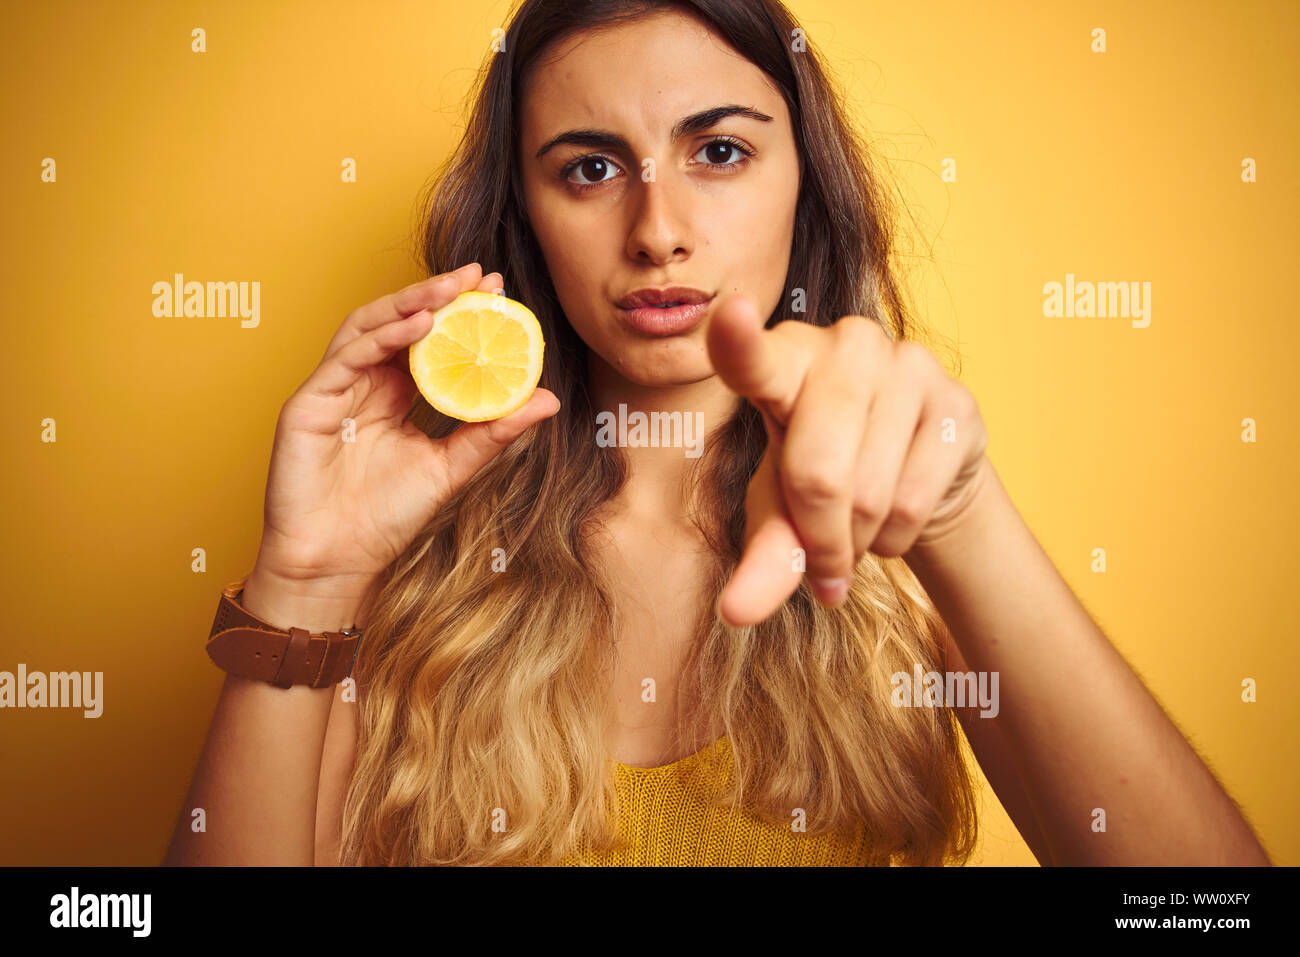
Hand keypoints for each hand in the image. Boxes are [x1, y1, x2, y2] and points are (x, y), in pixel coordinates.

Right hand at [252, 262, 560, 595]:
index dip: (458, 312)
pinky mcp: (308, 403)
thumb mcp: (452, 468)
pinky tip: (418, 325)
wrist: (335, 563)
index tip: (496, 290)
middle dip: (437, 294)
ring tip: (452, 289)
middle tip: (478, 275)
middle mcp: (362, 384)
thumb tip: (549, 399)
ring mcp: (333, 390)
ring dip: (410, 303)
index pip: (426, 339)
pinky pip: (345, 357)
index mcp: (393, 394)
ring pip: (368, 327)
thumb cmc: (385, 519)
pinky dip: (382, 336)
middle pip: (397, 322)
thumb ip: (494, 432)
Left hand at [706, 293, 988, 626]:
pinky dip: (896, 537)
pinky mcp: (957, 401)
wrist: (921, 474)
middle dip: (818, 543)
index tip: (728, 313)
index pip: (753, 355)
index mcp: (784, 358)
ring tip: (857, 533)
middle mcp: (846, 345)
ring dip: (858, 544)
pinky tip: (894, 520)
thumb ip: (763, 555)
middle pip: (817, 474)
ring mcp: (909, 365)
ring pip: (870, 496)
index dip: (738, 341)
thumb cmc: (827, 477)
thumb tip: (737, 614)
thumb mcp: (783, 513)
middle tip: (823, 569)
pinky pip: (914, 501)